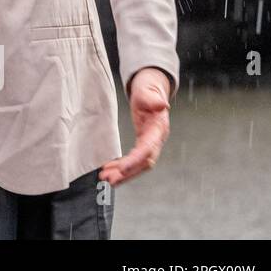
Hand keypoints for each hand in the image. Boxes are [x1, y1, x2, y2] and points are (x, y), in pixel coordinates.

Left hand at [100, 67, 170, 186]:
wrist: (151, 91)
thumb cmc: (149, 91)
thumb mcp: (148, 90)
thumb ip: (153, 98)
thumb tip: (163, 104)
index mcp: (158, 128)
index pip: (148, 148)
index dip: (136, 160)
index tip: (123, 168)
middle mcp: (156, 139)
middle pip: (143, 162)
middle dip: (128, 173)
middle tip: (111, 180)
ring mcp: (150, 143)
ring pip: (138, 165)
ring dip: (123, 174)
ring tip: (107, 179)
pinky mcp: (142, 144)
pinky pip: (133, 160)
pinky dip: (122, 166)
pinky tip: (109, 169)